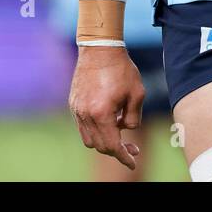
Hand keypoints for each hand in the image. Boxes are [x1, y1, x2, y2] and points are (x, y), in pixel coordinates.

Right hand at [68, 47, 145, 168]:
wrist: (100, 49)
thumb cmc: (122, 69)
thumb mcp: (137, 94)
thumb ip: (133, 118)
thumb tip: (126, 130)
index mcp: (102, 113)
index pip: (112, 146)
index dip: (124, 157)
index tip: (133, 163)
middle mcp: (86, 115)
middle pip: (100, 146)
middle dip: (117, 150)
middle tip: (132, 148)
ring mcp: (77, 110)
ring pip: (89, 139)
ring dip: (104, 141)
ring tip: (119, 129)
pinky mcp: (74, 104)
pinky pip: (83, 126)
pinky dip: (96, 130)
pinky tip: (109, 119)